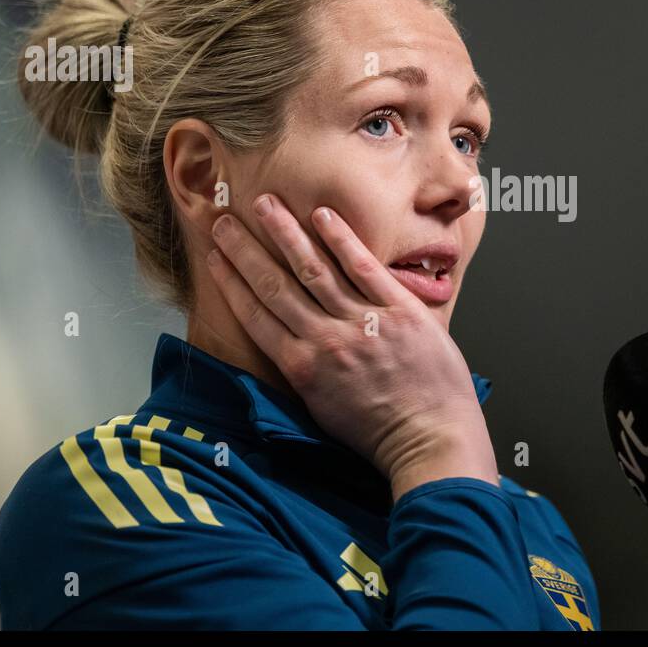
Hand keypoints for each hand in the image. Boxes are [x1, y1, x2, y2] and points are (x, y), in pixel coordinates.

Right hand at [205, 193, 496, 499]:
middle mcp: (326, 341)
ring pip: (315, 270)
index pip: (257, 315)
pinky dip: (342, 241)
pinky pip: (365, 269)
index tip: (215, 256)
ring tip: (265, 204)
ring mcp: (363, 323)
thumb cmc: (381, 433)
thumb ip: (305, 371)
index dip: (232, 281)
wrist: (431, 442)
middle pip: (276, 285)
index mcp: (303, 368)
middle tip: (225, 220)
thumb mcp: (324, 409)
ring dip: (286, 234)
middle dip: (246, 250)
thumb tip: (287, 340)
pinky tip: (323, 216)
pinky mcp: (400, 312)